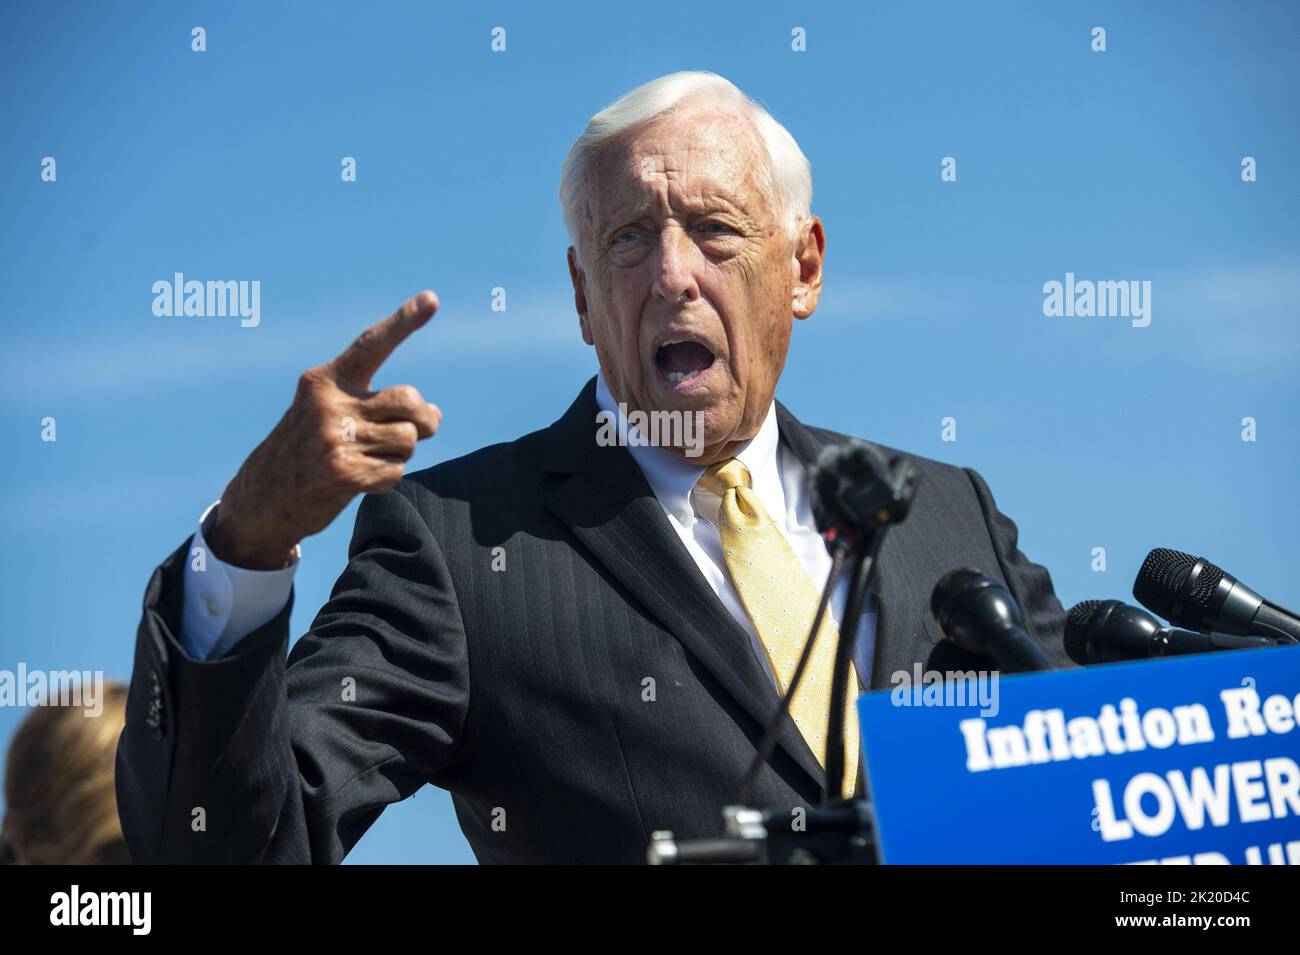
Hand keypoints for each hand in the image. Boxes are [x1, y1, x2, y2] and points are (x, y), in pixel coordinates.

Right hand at [207, 292, 441, 568]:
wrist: (262, 498)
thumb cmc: (309, 451)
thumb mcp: (331, 413)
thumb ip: (379, 405)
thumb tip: (434, 414)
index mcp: (326, 381)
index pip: (371, 344)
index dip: (404, 321)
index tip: (431, 299)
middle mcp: (329, 404)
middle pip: (408, 400)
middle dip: (423, 419)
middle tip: (417, 431)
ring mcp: (334, 438)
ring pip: (408, 439)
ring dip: (401, 453)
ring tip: (370, 458)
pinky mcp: (343, 473)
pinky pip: (396, 471)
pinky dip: (387, 478)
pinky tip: (360, 480)